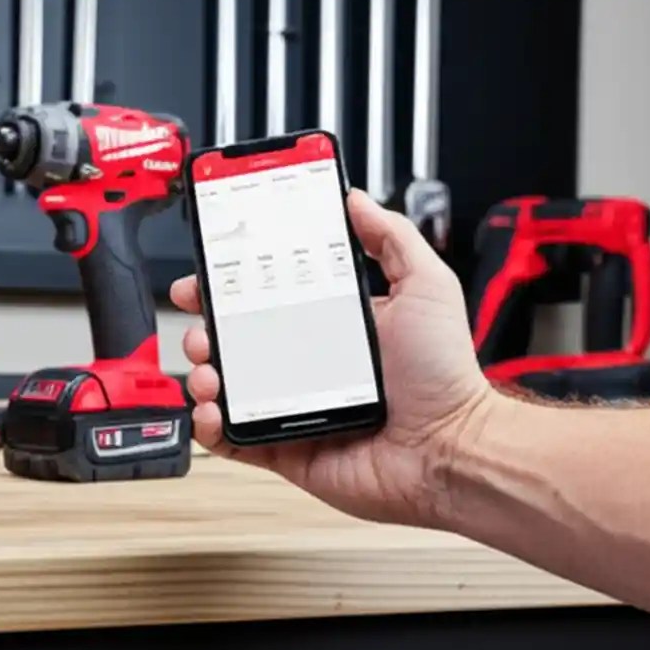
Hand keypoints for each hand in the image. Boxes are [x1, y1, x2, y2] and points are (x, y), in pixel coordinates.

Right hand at [171, 189, 495, 526]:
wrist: (449, 449)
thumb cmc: (444, 376)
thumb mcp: (427, 286)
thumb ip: (393, 237)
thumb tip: (357, 200)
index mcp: (329, 324)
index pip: (265, 295)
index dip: (230, 282)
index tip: (208, 270)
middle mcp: (303, 363)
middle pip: (232, 339)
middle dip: (203, 327)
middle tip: (200, 324)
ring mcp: (289, 406)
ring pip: (224, 386)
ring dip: (201, 372)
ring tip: (209, 371)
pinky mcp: (282, 448)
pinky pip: (230, 438)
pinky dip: (209, 426)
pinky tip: (213, 411)